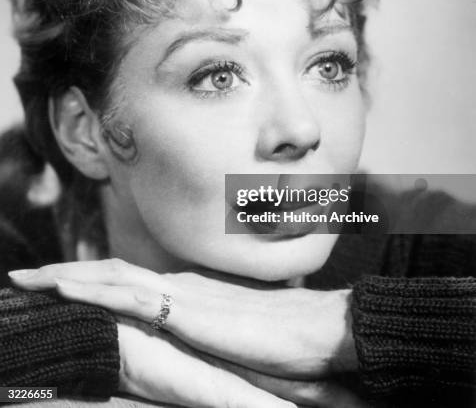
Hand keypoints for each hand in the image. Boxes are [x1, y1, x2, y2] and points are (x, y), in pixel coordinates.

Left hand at [10, 260, 359, 405]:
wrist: (314, 328)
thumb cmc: (280, 336)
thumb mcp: (234, 333)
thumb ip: (207, 329)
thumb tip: (188, 334)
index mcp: (186, 292)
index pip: (127, 280)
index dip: (89, 279)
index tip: (55, 284)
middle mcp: (177, 285)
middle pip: (109, 272)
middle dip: (63, 273)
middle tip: (23, 279)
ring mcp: (179, 294)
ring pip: (108, 278)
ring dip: (64, 277)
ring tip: (24, 281)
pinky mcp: (184, 310)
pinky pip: (125, 295)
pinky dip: (89, 289)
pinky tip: (59, 289)